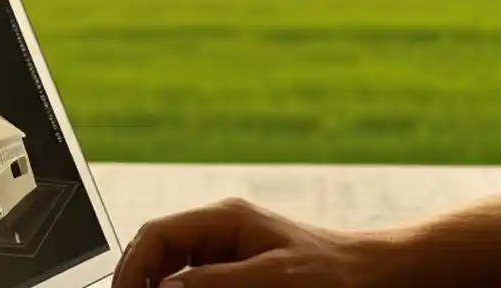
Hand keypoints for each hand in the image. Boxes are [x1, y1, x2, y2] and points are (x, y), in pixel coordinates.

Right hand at [112, 198, 381, 287]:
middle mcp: (219, 233)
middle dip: (141, 284)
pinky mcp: (237, 276)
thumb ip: (212, 282)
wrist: (369, 277)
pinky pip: (197, 285)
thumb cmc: (329, 273)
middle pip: (158, 257)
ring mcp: (227, 255)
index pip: (155, 235)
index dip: (130, 268)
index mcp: (223, 219)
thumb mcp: (269, 277)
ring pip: (173, 275)